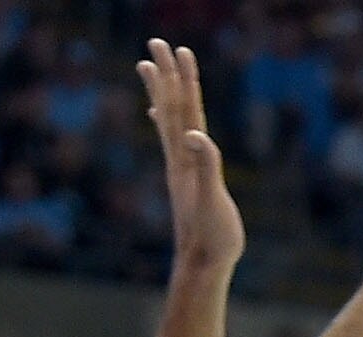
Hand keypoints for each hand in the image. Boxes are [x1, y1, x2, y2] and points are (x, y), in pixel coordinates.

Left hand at [137, 40, 241, 272]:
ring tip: (148, 67)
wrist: (201, 267)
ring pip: (168, 121)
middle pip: (171, 107)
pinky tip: (159, 117)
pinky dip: (164, 122)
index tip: (177, 49)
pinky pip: (172, 141)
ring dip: (161, 92)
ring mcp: (180, 169)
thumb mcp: (214, 201)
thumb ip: (206, 166)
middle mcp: (179, 159)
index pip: (184, 111)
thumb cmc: (213, 239)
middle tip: (157, 43)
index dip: (182, 79)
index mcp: (187, 160)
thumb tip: (194, 135)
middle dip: (166, 74)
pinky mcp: (185, 180)